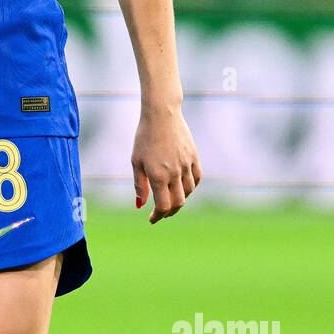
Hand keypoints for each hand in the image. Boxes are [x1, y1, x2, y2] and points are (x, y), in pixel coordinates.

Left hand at [132, 104, 200, 223]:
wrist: (162, 114)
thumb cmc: (144, 137)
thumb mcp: (136, 161)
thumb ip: (139, 185)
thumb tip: (141, 205)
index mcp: (158, 175)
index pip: (163, 206)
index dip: (158, 216)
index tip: (152, 219)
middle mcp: (175, 173)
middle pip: (178, 203)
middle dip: (169, 212)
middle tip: (161, 213)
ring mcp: (187, 165)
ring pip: (189, 192)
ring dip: (180, 200)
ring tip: (171, 199)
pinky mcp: (194, 156)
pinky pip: (197, 178)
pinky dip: (191, 187)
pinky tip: (184, 187)